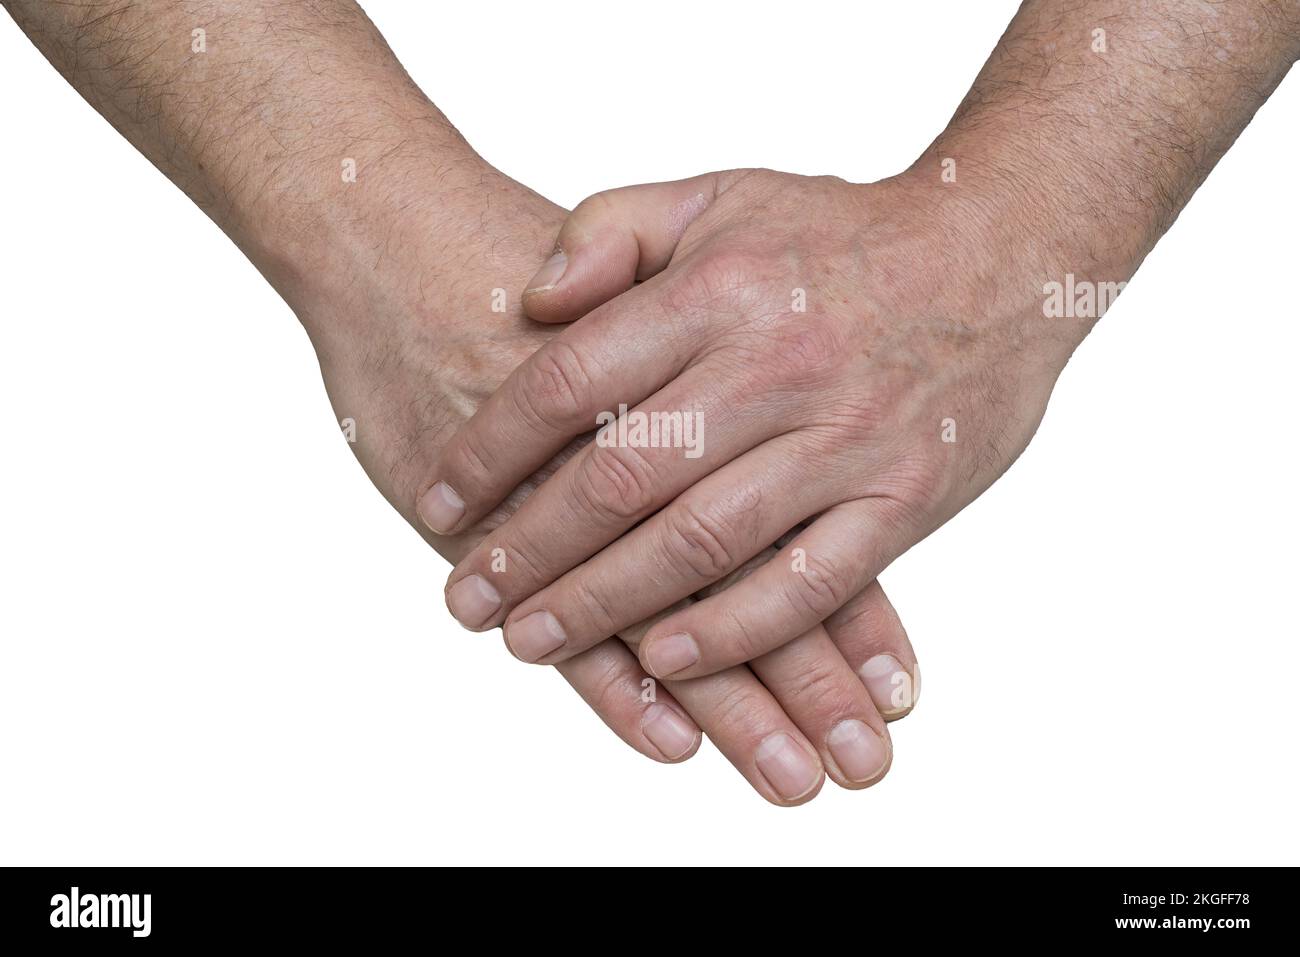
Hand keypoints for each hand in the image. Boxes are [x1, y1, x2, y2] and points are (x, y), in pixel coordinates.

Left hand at [293, 164, 919, 802]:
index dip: (490, 450)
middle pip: (621, 476)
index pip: (571, 380)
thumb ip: (611, 231)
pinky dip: (732, 631)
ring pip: (701, 542)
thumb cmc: (842, 238)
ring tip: (529, 643)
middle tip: (465, 601)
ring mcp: (844, 440)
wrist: (1002, 253)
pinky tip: (663, 661)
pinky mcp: (903, 499)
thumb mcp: (718, 196)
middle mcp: (775, 368)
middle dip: (528, 550)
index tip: (439, 506)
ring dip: (605, 605)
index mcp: (717, 291)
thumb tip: (530, 301)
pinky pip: (808, 585)